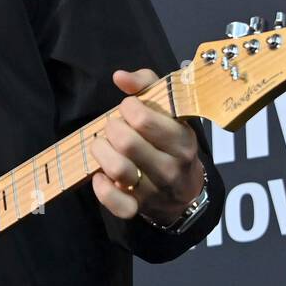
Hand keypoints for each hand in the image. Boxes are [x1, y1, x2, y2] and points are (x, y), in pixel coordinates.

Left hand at [89, 68, 204, 225]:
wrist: (185, 190)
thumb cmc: (171, 141)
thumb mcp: (168, 109)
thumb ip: (146, 84)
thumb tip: (119, 76)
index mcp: (182, 139)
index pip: (144, 120)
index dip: (127, 108)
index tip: (128, 109)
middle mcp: (171, 166)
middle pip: (127, 143)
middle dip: (111, 129)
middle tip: (114, 128)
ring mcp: (155, 189)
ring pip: (118, 169)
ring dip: (101, 152)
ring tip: (103, 146)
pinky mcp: (139, 208)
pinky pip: (116, 203)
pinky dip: (102, 189)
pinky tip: (100, 176)